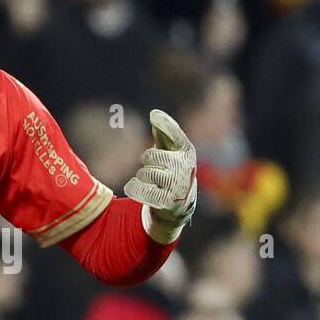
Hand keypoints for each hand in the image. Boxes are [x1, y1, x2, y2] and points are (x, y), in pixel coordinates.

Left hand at [124, 109, 198, 243]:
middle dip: (146, 162)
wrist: (179, 205)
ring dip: (142, 177)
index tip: (153, 115)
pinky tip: (139, 189)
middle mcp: (185, 167)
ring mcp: (176, 185)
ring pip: (143, 173)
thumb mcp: (170, 151)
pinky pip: (138, 188)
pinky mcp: (165, 201)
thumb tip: (155, 114)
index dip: (165, 124)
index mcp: (186, 151)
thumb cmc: (171, 170)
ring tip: (153, 182)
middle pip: (149, 156)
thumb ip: (163, 133)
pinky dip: (133, 188)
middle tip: (154, 169)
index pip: (175, 135)